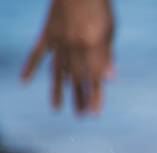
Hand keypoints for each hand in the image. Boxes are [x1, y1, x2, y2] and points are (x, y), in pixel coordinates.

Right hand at [22, 0, 114, 114]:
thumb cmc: (98, 5)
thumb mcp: (109, 29)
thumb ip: (107, 54)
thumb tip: (109, 78)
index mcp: (92, 46)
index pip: (95, 78)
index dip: (95, 97)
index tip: (95, 114)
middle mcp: (73, 46)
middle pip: (76, 78)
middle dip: (79, 98)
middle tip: (80, 116)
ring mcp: (58, 40)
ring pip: (57, 70)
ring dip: (58, 90)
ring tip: (57, 108)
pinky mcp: (47, 33)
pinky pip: (37, 52)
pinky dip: (30, 67)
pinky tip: (24, 81)